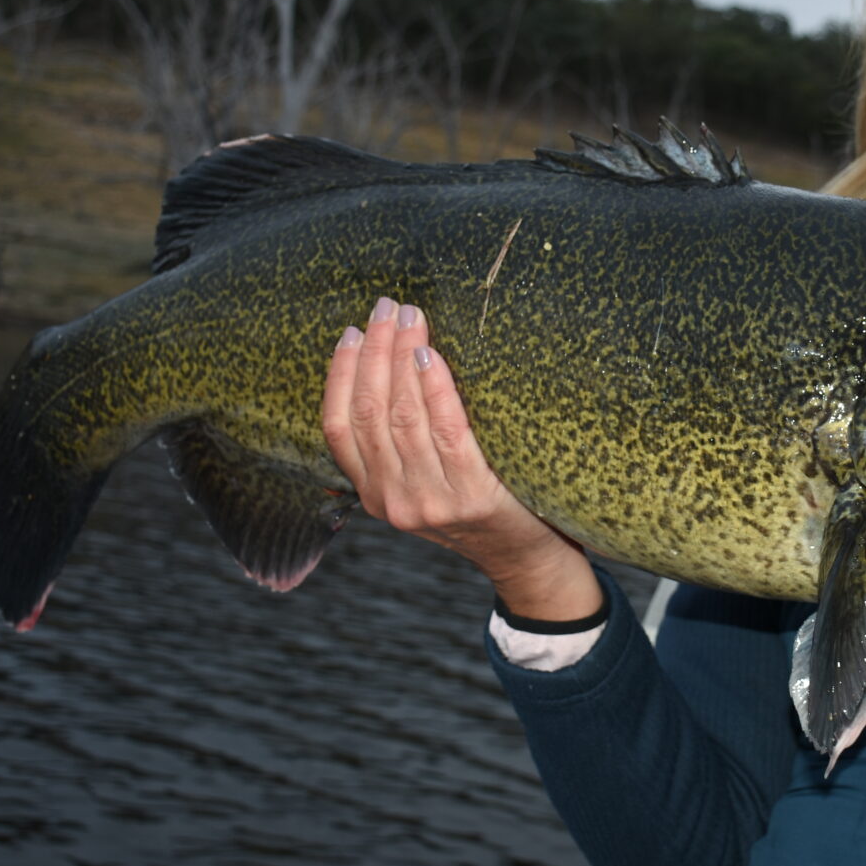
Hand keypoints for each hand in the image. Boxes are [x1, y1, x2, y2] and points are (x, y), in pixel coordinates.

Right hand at [322, 296, 601, 621]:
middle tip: (386, 308)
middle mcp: (392, 501)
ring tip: (410, 318)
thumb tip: (389, 363)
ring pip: (402, 416)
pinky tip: (431, 355)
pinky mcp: (471, 496)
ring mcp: (429, 502)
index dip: (340, 375)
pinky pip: (445, 430)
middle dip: (374, 351)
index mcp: (373, 494)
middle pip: (369, 412)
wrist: (528, 557)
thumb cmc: (479, 504)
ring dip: (401, 358)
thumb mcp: (424, 482)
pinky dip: (434, 387)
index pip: (337, 428)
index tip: (351, 332)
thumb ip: (400, 443)